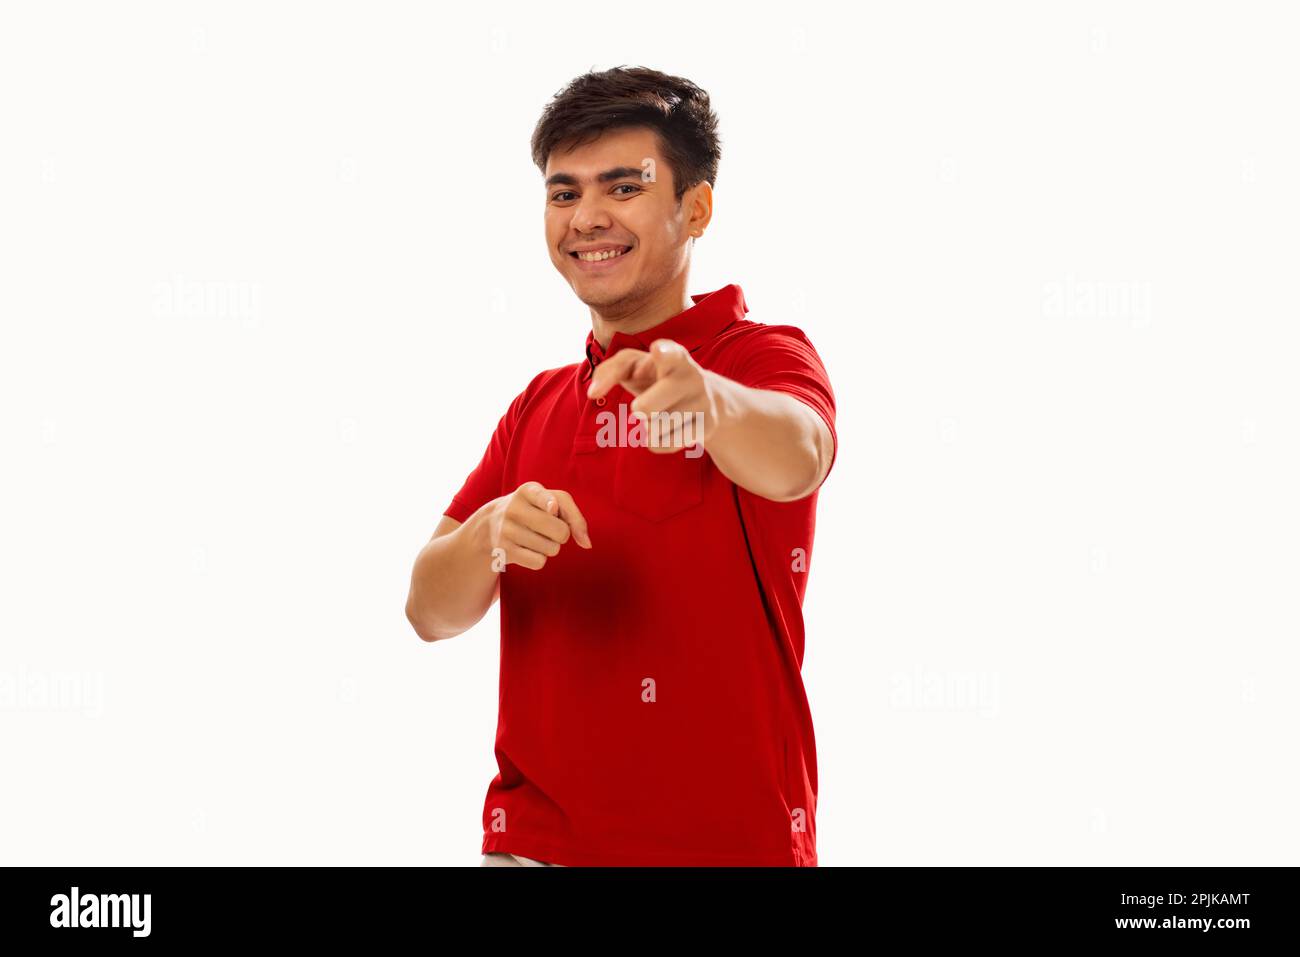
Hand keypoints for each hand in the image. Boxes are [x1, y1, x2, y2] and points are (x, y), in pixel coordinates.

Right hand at [483, 481, 590, 570]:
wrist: (491, 524)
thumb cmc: (534, 510)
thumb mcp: (552, 501)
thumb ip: (575, 517)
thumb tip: (587, 544)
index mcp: (528, 490)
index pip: (544, 498)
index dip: (551, 504)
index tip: (552, 508)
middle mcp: (514, 507)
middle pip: (560, 531)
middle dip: (563, 534)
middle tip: (549, 528)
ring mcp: (507, 530)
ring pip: (552, 549)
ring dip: (551, 547)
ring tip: (536, 537)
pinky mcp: (504, 550)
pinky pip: (539, 562)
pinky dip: (540, 559)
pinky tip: (528, 549)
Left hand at [586, 339, 717, 453]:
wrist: (708, 399)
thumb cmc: (657, 377)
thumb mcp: (634, 366)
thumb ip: (609, 370)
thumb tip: (593, 393)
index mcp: (673, 356)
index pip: (669, 353)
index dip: (662, 353)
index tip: (656, 351)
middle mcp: (691, 377)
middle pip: (646, 408)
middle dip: (640, 409)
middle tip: (644, 405)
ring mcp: (702, 402)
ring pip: (654, 429)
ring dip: (650, 426)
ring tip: (663, 414)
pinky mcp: (707, 426)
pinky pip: (664, 444)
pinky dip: (657, 441)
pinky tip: (668, 429)